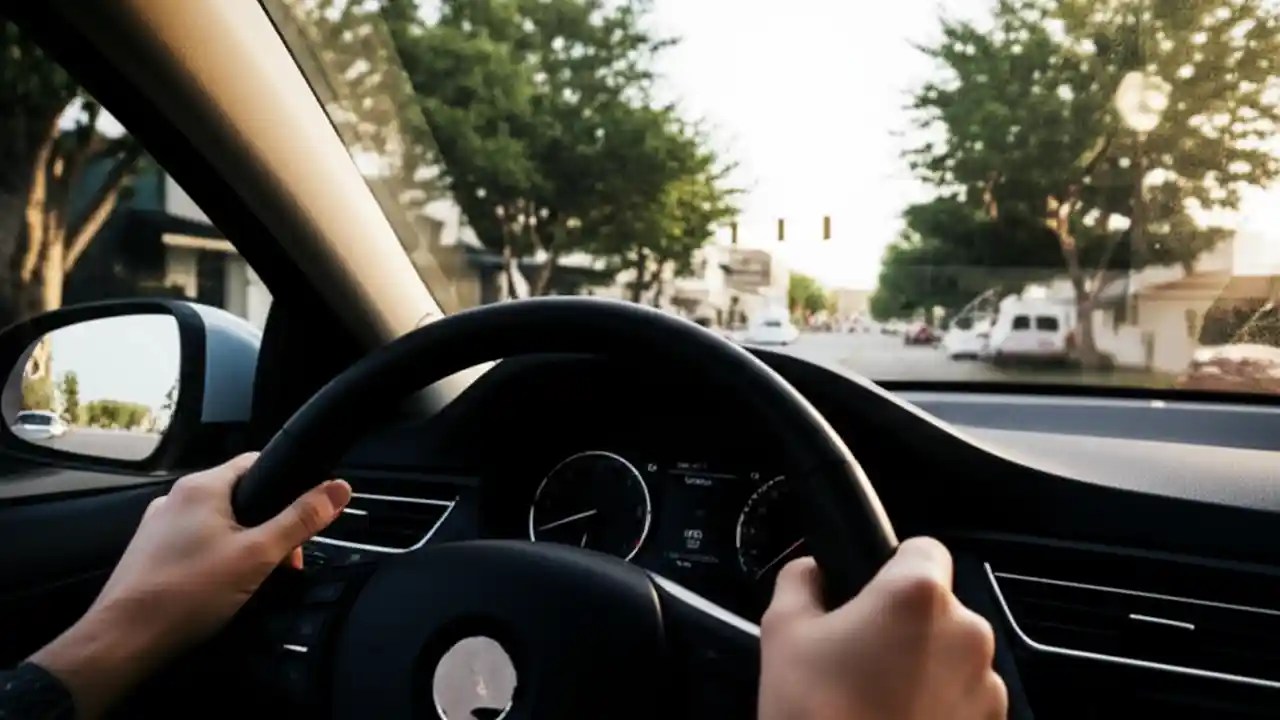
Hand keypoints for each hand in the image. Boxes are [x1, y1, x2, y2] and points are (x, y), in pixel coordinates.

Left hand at [29, 452, 351, 718]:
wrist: (123, 641)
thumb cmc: (185, 595)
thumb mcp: (258, 556)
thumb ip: (300, 520)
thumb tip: (338, 489)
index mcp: (202, 487)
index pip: (257, 462)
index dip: (289, 484)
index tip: (305, 516)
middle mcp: (176, 499)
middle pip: (240, 496)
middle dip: (269, 525)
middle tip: (284, 561)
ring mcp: (158, 527)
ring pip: (218, 523)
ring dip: (244, 545)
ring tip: (254, 579)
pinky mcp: (150, 554)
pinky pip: (196, 544)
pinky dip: (217, 559)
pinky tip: (221, 588)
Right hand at [758, 537, 1006, 719]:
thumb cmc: (814, 713)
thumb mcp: (782, 632)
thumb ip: (800, 581)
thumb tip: (811, 570)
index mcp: (917, 595)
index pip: (922, 548)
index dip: (891, 566)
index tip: (867, 594)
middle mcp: (966, 633)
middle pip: (937, 606)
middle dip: (903, 624)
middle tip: (858, 656)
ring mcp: (987, 686)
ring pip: (953, 655)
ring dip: (925, 667)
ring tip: (876, 698)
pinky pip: (965, 698)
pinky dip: (939, 705)